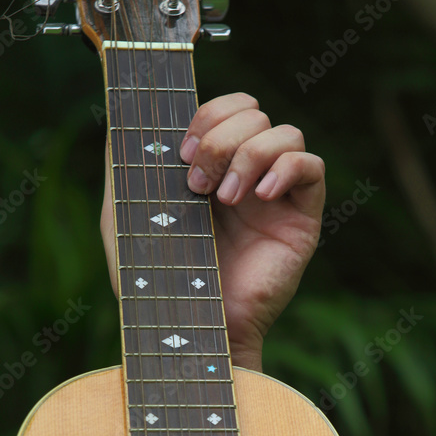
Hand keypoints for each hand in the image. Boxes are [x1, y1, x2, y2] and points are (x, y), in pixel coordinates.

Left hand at [100, 94, 324, 370]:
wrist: (194, 329)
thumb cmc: (157, 280)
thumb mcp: (125, 215)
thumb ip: (124, 166)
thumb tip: (121, 115)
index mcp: (213, 165)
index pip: (229, 107)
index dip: (209, 114)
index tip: (182, 153)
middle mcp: (248, 174)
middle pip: (256, 113)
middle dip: (222, 139)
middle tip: (198, 184)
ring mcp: (278, 195)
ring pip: (285, 132)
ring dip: (250, 155)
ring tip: (225, 200)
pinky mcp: (302, 218)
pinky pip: (313, 166)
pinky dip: (286, 168)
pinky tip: (260, 197)